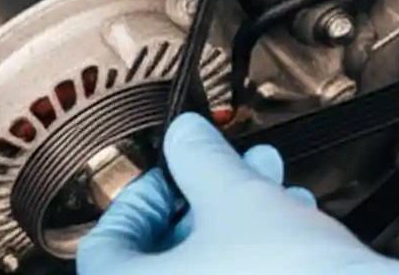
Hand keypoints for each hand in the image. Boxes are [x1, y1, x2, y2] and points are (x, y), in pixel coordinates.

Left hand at [77, 114, 398, 274]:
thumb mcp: (236, 195)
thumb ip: (199, 159)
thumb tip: (187, 136)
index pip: (107, 244)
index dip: (141, 195)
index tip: (174, 171)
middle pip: (161, 256)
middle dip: (202, 200)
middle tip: (225, 172)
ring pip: (207, 270)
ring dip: (235, 222)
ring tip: (269, 187)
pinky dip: (254, 256)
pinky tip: (290, 223)